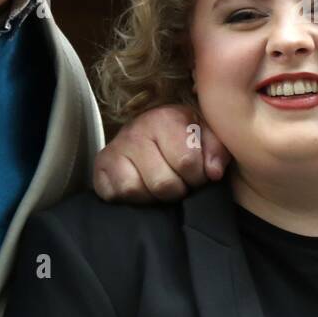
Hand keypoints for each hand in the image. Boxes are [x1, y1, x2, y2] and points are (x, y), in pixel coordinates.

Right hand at [92, 104, 230, 202]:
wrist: (153, 133)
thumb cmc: (185, 136)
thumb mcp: (208, 135)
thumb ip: (218, 149)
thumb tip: (213, 172)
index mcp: (165, 118)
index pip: (187, 163)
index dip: (198, 177)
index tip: (198, 174)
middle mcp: (136, 130)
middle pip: (162, 183)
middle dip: (177, 190)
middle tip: (180, 183)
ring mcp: (115, 147)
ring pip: (135, 190)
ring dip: (152, 196)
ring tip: (160, 185)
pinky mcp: (100, 165)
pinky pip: (114, 194)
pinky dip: (130, 198)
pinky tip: (142, 186)